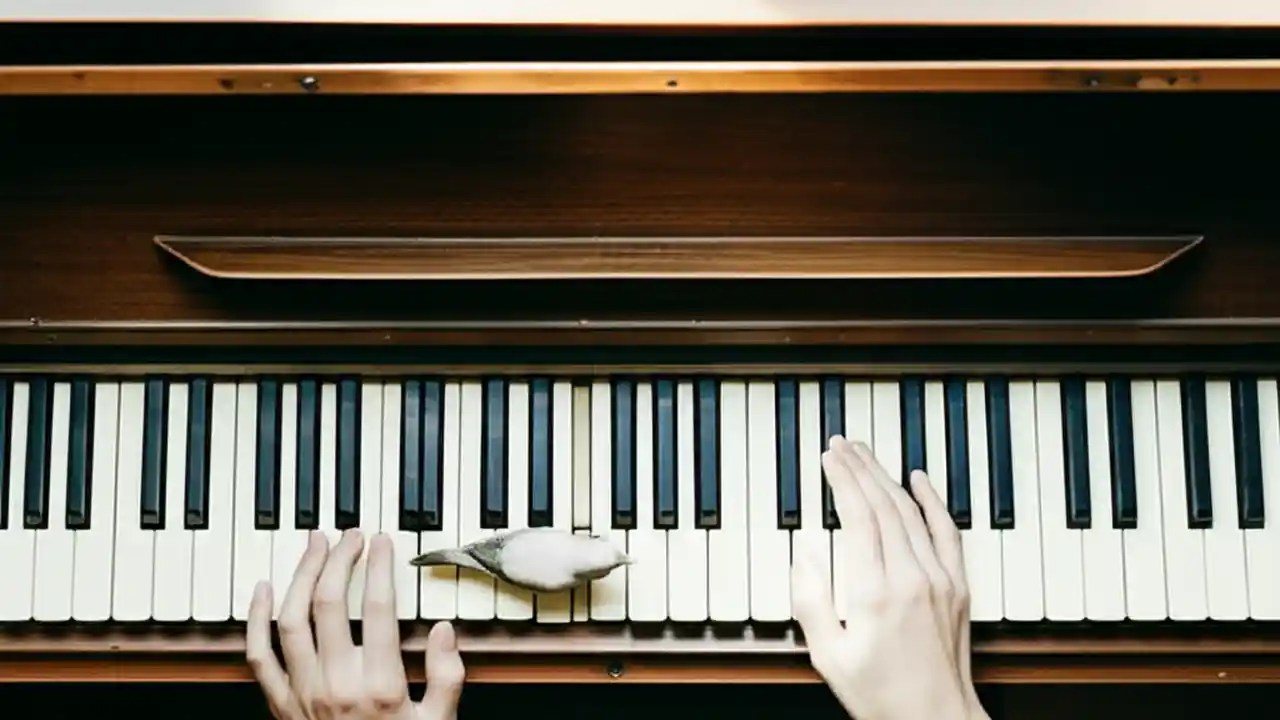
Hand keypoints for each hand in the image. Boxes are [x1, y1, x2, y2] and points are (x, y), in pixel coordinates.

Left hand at [246, 530, 466, 718]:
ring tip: (314, 547)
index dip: (380, 566)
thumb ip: (447, 678)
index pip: (379, 607)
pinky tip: (263, 590)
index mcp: (380, 687)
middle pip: (328, 603)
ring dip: (301, 576)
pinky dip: (256, 619)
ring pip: (291, 620)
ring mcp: (302, 695)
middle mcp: (336, 685)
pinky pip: (259, 655)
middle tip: (350, 536)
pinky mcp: (281, 706)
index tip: (384, 543)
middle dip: (339, 559)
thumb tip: (443, 631)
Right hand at [791, 437, 988, 719]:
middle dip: (861, 467)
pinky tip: (920, 479)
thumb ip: (810, 601)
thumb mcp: (827, 655)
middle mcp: (911, 578)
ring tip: (867, 453)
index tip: (829, 458)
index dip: (843, 480)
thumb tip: (804, 556)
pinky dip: (933, 501)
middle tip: (842, 443)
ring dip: (888, 477)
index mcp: (875, 592)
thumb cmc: (880, 694)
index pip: (859, 516)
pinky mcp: (957, 586)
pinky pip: (947, 531)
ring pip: (912, 511)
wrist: (934, 719)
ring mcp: (939, 579)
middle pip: (885, 504)